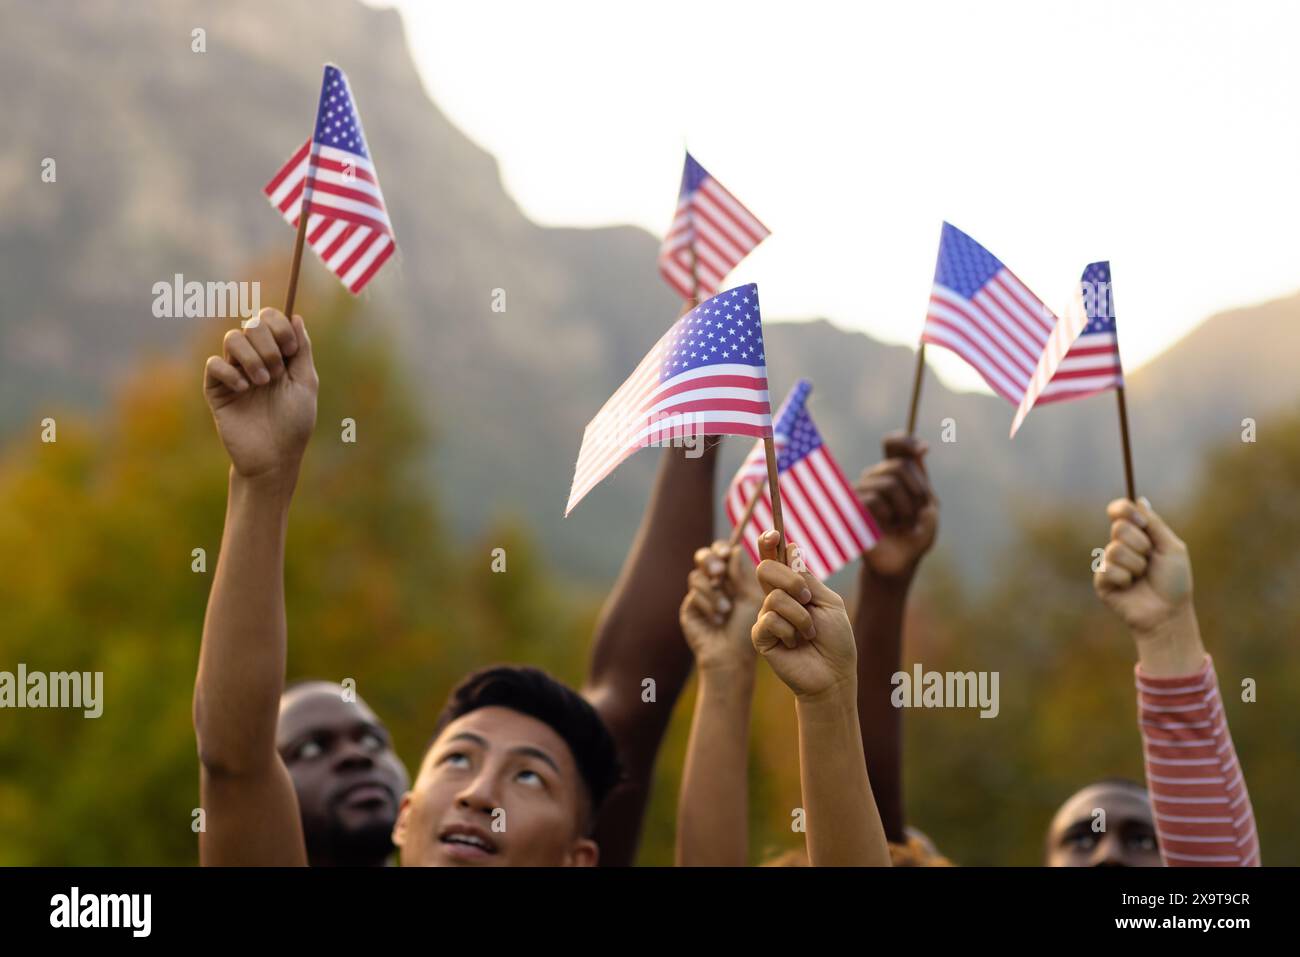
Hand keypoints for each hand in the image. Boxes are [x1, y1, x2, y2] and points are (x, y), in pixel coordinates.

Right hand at [204, 309, 318, 480]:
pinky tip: (244, 390)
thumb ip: (302, 349)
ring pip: (232, 338)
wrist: (275, 457)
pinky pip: (214, 364)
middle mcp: (254, 359)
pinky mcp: (216, 389)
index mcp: (277, 355)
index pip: (269, 319)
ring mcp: (234, 372)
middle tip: (277, 373)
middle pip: (252, 324)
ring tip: (263, 382)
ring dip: (251, 357)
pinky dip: (230, 373)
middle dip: (268, 345)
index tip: (290, 350)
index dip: (279, 326)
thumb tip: (295, 316)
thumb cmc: (294, 423)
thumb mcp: (306, 383)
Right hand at [680, 540, 760, 672]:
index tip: (727, 553)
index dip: (722, 548)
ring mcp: (700, 593)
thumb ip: (743, 572)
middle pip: (704, 556)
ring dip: (713, 593)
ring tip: (726, 610)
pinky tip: (717, 621)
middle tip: (719, 573)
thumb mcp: (752, 596)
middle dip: (711, 561)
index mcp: (732, 575)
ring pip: (697, 576)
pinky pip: (693, 595)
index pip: (723, 551)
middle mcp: (714, 581)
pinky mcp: (689, 607)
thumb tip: (733, 550)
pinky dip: (708, 606)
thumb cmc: (747, 626)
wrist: (733, 654)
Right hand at [751, 530, 855, 698]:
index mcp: (792, 585)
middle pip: (766, 568)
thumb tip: (788, 548)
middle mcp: (775, 596)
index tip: (773, 534)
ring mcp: (766, 616)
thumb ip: (806, 578)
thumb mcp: (827, 602)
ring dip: (801, 616)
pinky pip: (769, 620)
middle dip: (791, 581)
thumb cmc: (835, 640)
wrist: (834, 674)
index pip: (774, 557)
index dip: (769, 542)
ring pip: (774, 597)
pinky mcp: (760, 636)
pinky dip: (790, 631)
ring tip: (809, 633)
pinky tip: (796, 644)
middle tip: (807, 599)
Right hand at [856, 432, 937, 579]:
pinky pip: (873, 499)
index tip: (924, 449)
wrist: (901, 563)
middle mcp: (876, 478)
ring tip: (904, 525)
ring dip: (906, 508)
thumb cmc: (916, 536)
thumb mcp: (928, 506)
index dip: (906, 441)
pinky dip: (889, 515)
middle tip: (920, 511)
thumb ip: (923, 479)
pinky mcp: (851, 508)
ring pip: (889, 483)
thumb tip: (921, 448)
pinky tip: (887, 528)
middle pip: (899, 465)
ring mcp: (862, 491)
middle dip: (917, 490)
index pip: (893, 444)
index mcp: (895, 474)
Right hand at [1093, 498, 1193, 636]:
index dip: (1124, 511)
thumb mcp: (1172, 547)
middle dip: (1140, 544)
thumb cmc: (1174, 582)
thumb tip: (1139, 500)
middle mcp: (1120, 546)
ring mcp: (1109, 563)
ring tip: (1142, 577)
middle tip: (1149, 559)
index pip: (1118, 510)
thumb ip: (1155, 524)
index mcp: (1136, 535)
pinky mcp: (1101, 581)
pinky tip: (1130, 587)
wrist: (1168, 612)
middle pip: (1118, 528)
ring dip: (1136, 565)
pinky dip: (1125, 578)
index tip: (1141, 523)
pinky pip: (1108, 569)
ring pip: (1114, 550)